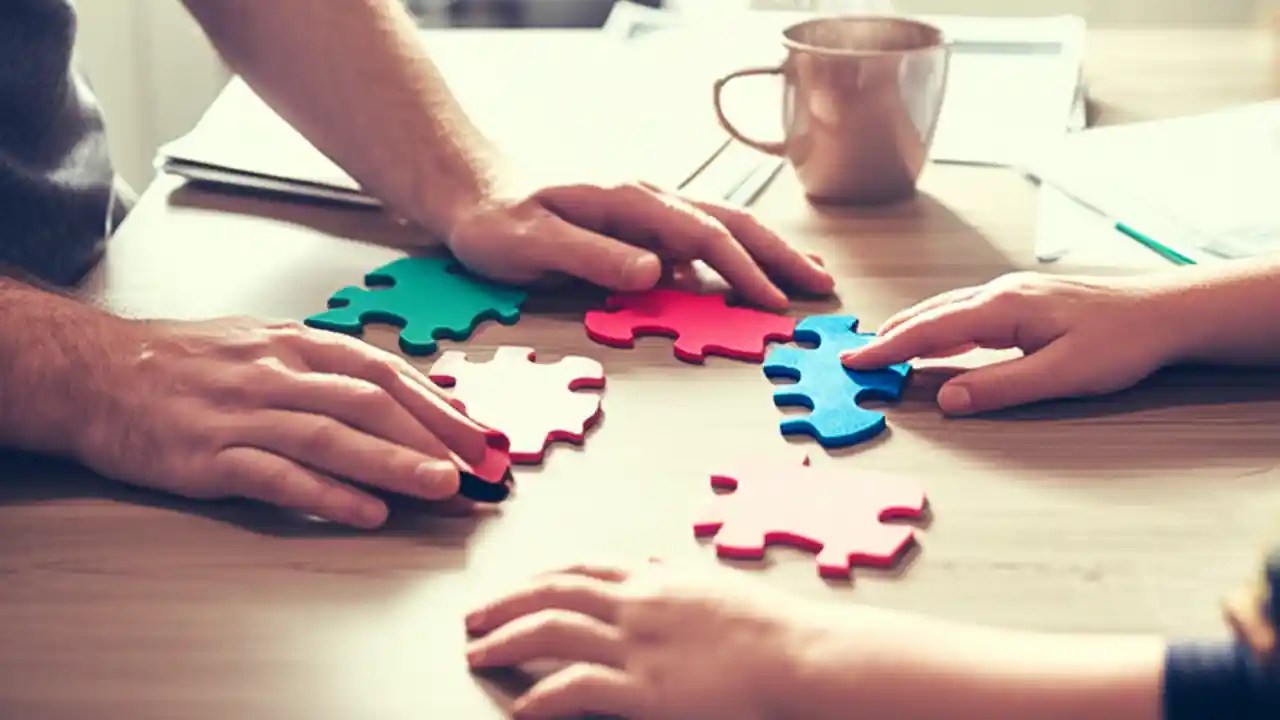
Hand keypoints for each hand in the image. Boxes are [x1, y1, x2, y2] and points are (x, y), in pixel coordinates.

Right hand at [74, 316, 488, 527]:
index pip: (382, 371)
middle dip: (432, 434)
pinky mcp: (210, 455)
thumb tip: (401, 390)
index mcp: (295, 343)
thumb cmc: (187, 363)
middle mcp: (276, 373)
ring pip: (332, 436)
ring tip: (442, 487)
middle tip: (479, 465)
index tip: (479, 432)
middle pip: (369, 401)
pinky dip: (327, 494)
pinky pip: (278, 475)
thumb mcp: (263, 343)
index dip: (437, 403)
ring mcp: (243, 414)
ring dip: (394, 462)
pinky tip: (367, 511)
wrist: (96, 373)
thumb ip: (326, 366)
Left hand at [444, 180, 833, 310]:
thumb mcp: (531, 240)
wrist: (473, 192)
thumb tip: (654, 273)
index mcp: (627, 199)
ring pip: (719, 230)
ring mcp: (646, 214)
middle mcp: (646, 201)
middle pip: (727, 223)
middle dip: (777, 255)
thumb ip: (591, 255)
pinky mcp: (639, 230)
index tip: (772, 301)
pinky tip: (750, 281)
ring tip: (806, 278)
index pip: (700, 233)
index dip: (741, 268)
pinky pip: (696, 245)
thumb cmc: (496, 218)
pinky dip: (732, 262)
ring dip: (765, 254)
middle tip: (820, 286)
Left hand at [465, 562, 820, 719]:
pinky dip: (539, 698)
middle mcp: (636, 604)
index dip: (543, 576)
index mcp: (656, 579)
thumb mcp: (718, 584)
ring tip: (477, 654)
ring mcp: (635, 645)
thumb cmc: (771, 627)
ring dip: (505, 641)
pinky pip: (573, 688)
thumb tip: (655, 563)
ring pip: (549, 632)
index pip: (584, 567)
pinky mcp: (641, 690)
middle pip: (553, 592)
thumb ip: (679, 575)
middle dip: (507, 602)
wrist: (799, 658)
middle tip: (475, 616)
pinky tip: (520, 709)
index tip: (519, 584)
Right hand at [842, 272, 1186, 414]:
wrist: (1166, 312)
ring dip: (912, 329)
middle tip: (855, 357)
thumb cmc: (1120, 343)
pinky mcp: (1025, 301)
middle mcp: (1000, 293)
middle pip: (930, 314)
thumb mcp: (1060, 375)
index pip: (929, 329)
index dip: (889, 348)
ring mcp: (1012, 294)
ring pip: (947, 310)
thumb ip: (999, 387)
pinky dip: (939, 326)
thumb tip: (947, 399)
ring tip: (883, 347)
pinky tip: (937, 339)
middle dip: (890, 336)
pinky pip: (966, 312)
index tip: (854, 362)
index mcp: (1001, 307)